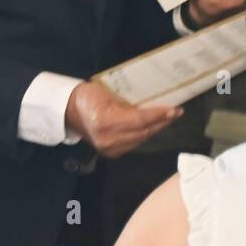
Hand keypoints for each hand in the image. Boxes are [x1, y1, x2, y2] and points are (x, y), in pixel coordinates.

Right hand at [64, 81, 181, 158]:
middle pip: (143, 132)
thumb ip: (128, 103)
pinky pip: (134, 143)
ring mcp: (109, 149)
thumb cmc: (88, 95)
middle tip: (176, 112)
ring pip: (141, 139)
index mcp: (106, 122)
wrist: (68, 111)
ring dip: (155, 129)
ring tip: (168, 118)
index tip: (175, 109)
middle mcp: (108, 140)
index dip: (159, 115)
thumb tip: (153, 105)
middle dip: (162, 122)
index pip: (140, 120)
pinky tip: (153, 126)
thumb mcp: (108, 93)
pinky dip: (145, 134)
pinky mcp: (111, 153)